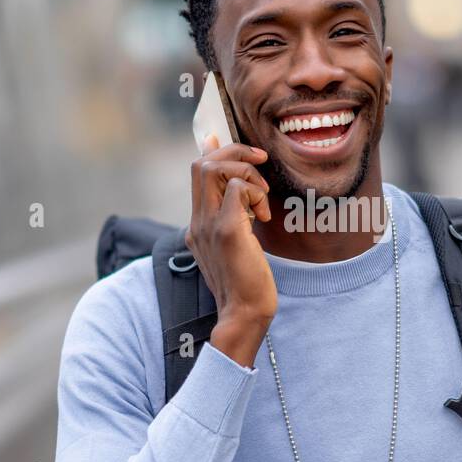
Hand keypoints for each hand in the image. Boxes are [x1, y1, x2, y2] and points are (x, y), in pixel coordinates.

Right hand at [187, 133, 277, 339]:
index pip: (196, 172)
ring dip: (247, 173)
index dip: (214, 151)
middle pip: (201, 164)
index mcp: (198, 224)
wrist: (244, 314)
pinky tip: (264, 217)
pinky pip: (239, 189)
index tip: (236, 147)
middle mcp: (197, 222)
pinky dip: (256, 193)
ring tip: (263, 198)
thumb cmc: (247, 284)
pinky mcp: (227, 230)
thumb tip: (243, 195)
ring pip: (214, 169)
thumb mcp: (237, 246)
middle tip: (260, 163)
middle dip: (234, 153)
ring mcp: (208, 225)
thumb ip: (235, 220)